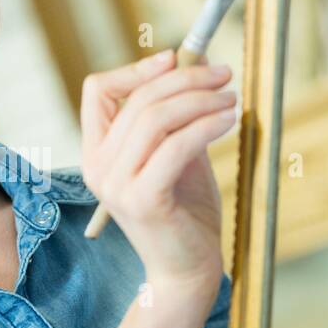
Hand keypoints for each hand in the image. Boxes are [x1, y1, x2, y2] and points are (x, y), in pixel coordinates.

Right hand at [79, 48, 235, 288]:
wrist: (186, 269)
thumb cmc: (184, 211)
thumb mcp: (174, 154)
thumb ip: (174, 118)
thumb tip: (194, 67)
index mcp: (96, 152)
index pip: (98, 90)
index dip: (137, 69)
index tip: (175, 58)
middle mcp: (97, 167)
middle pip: (138, 100)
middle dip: (186, 79)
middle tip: (224, 74)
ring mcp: (116, 185)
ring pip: (156, 118)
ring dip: (201, 100)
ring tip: (231, 98)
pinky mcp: (143, 200)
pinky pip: (176, 146)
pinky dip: (207, 125)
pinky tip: (229, 120)